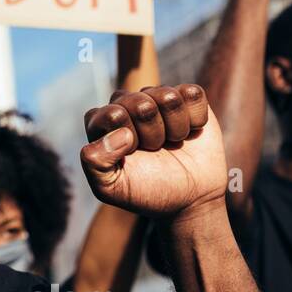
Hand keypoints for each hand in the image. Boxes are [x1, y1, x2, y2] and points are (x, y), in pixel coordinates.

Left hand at [80, 85, 226, 219]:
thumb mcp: (110, 188)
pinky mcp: (186, 97)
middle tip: (154, 150)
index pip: (112, 114)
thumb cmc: (147, 191)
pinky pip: (192, 94)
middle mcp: (127, 104)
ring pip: (168, 97)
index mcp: (102, 122)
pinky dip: (195, 118)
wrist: (191, 198)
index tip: (133, 154)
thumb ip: (95, 163)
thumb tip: (120, 133)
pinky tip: (189, 132)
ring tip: (171, 142)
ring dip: (174, 128)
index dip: (127, 138)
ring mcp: (157, 98)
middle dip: (152, 133)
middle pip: (140, 103)